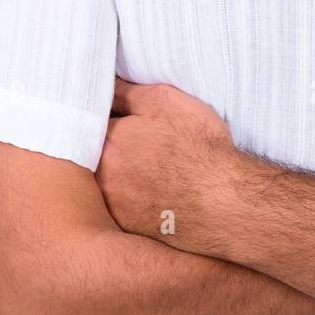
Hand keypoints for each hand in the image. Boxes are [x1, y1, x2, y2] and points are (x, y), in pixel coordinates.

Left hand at [96, 78, 236, 250]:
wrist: (223, 200)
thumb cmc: (197, 146)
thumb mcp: (163, 101)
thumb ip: (127, 92)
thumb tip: (105, 85)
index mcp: (106, 141)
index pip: (91, 122)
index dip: (108, 116)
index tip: (121, 117)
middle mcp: (102, 177)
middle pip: (95, 155)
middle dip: (110, 147)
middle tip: (138, 143)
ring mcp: (114, 207)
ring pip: (107, 184)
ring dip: (119, 175)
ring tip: (148, 169)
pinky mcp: (130, 229)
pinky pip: (123, 209)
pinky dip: (133, 200)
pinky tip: (154, 193)